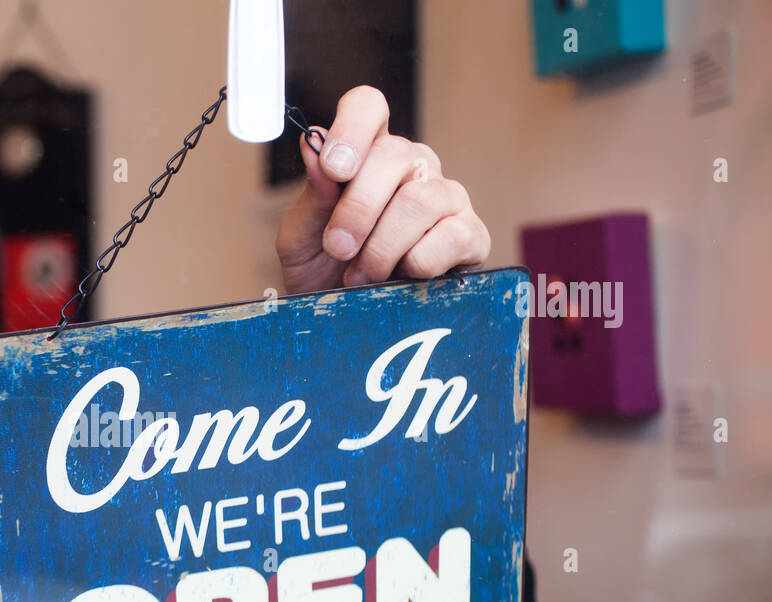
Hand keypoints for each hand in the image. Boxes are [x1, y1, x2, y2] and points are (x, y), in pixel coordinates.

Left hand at [275, 85, 490, 295]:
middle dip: (357, 209)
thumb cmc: (325, 274)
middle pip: (394, 154)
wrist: (349, 324)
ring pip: (420, 200)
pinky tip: (403, 277)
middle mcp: (412, 165)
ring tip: (360, 276)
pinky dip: (418, 263)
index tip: (333, 170)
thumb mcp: (301, 240)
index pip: (368, 106)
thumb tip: (314, 146)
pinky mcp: (471, 235)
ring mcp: (446, 197)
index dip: (352, 128)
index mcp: (368, 153)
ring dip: (381, 246)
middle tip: (337, 248)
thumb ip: (311, 196)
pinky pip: (452, 236)